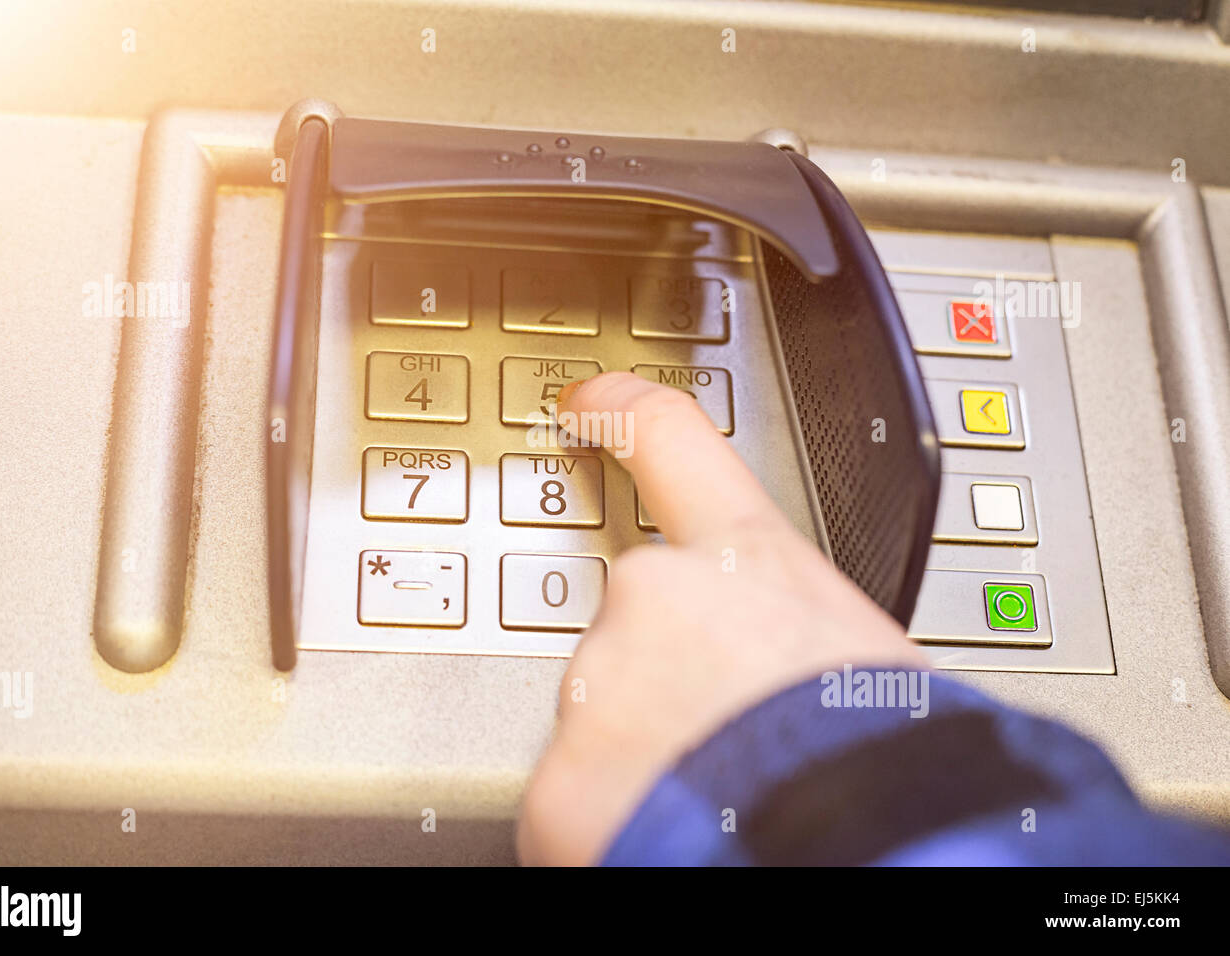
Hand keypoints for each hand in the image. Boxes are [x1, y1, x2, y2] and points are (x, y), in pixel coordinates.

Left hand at [516, 372, 926, 864]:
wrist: (869, 851)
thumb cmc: (889, 757)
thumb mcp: (863, 655)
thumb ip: (791, 628)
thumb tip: (791, 662)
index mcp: (747, 558)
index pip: (670, 442)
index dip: (619, 413)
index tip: (585, 405)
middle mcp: (655, 599)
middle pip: (635, 626)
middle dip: (668, 674)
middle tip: (728, 734)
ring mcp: (597, 685)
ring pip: (604, 715)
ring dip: (646, 749)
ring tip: (717, 798)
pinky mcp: (558, 780)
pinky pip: (576, 794)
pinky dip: (613, 816)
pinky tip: (673, 833)